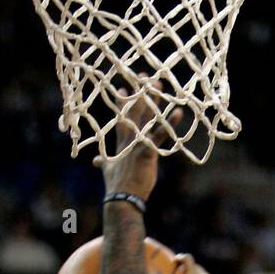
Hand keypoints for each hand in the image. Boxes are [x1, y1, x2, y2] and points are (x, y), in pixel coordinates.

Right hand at [95, 81, 181, 203]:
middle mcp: (128, 138)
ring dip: (154, 101)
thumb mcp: (108, 171)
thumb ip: (103, 162)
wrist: (122, 198)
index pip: (121, 117)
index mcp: (120, 141)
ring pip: (147, 117)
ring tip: (160, 85)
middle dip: (139, 93)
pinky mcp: (147, 151)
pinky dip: (170, 124)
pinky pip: (161, 135)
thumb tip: (96, 161)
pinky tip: (178, 113)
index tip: (122, 89)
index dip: (122, 103)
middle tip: (144, 76)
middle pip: (134, 111)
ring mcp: (137, 143)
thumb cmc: (116, 186)